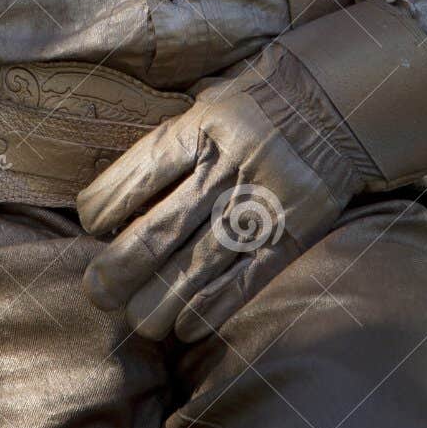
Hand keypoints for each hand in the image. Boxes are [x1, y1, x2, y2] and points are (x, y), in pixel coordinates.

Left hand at [77, 52, 374, 342]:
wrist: (336, 102)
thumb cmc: (257, 102)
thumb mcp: (210, 101)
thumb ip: (172, 138)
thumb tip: (119, 189)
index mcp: (203, 125)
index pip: (145, 171)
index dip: (110, 202)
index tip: (90, 224)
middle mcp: (230, 165)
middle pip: (166, 226)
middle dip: (124, 265)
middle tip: (97, 291)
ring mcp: (263, 201)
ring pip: (203, 260)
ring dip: (165, 297)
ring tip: (138, 322)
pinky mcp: (295, 230)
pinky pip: (251, 275)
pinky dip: (217, 304)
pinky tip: (186, 326)